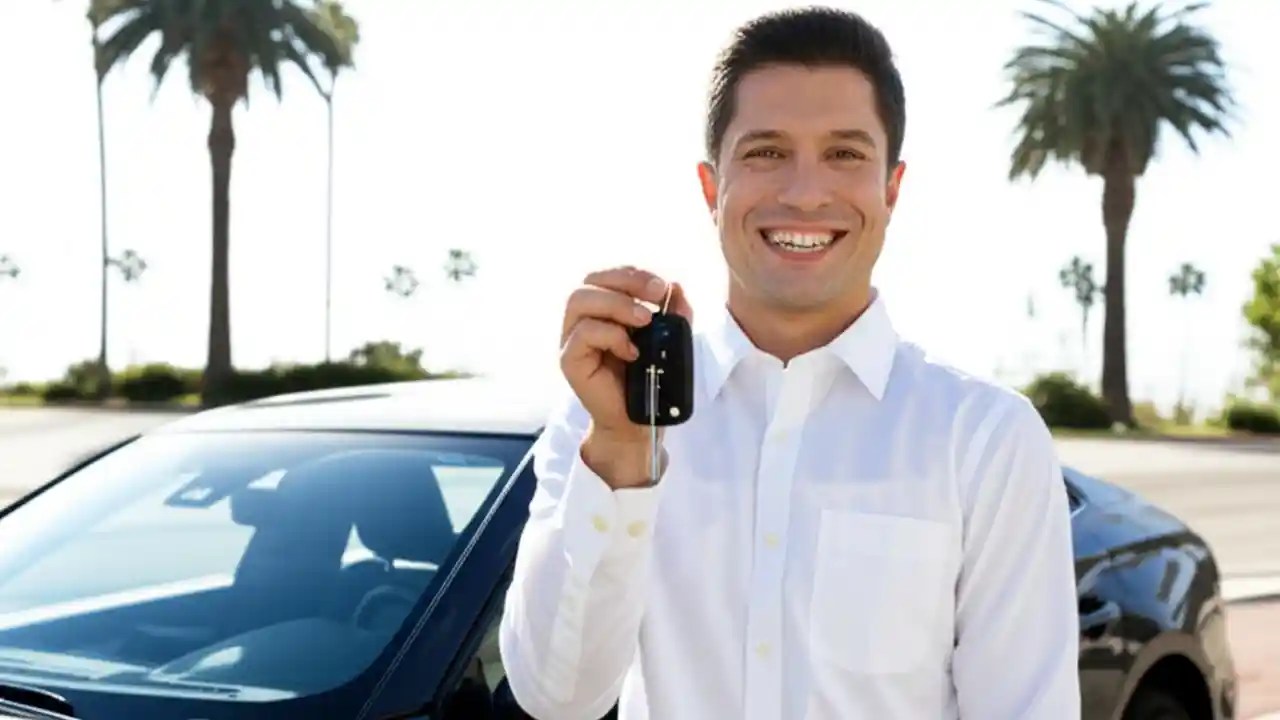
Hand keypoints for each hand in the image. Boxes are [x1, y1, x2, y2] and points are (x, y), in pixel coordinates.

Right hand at [559, 266, 692, 486]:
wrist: (638, 421)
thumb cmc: (649, 378)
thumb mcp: (669, 339)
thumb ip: (674, 313)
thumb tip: (676, 287)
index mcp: (601, 311)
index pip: (606, 276)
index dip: (632, 273)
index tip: (662, 286)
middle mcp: (582, 320)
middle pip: (588, 281)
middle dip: (625, 281)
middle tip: (656, 295)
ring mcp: (572, 340)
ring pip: (579, 300)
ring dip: (617, 304)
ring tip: (645, 320)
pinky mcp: (570, 361)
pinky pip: (583, 334)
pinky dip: (611, 335)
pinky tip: (632, 351)